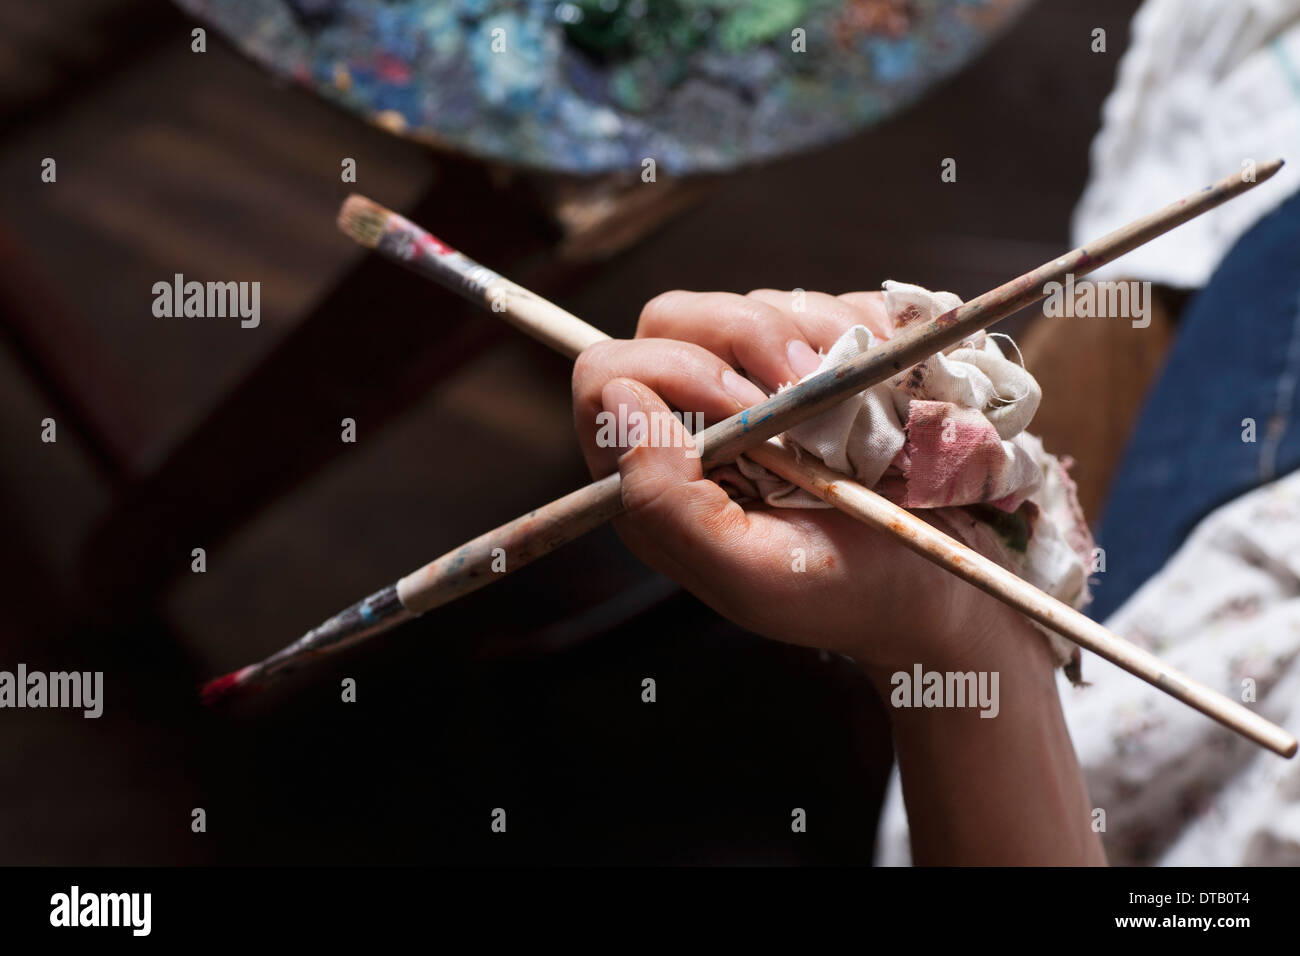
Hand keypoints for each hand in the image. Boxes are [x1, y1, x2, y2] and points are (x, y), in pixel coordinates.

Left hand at [572, 290, 1040, 679]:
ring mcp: (760, 381)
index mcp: (657, 475)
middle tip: (809, 385)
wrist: (946, 587)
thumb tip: (618, 399)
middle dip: (749, 339)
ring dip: (819, 341)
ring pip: (754, 302)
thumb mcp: (750, 570)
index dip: (671, 371)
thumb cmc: (848, 592)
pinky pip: (825, 305)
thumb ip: (666, 501)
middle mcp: (696, 419)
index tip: (746, 405)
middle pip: (672, 317)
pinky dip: (864, 334)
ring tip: (868, 410)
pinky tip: (891, 393)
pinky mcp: (821, 356)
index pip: (608, 374)